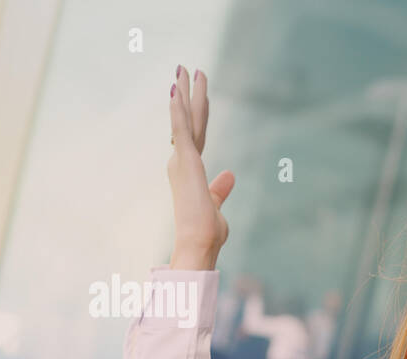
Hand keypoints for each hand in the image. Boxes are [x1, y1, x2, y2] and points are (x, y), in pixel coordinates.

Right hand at [167, 65, 232, 266]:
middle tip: (189, 69)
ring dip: (183, 92)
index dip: (196, 114)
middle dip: (189, 95)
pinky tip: (177, 89)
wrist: (199, 242)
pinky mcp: (185, 160)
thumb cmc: (206, 231)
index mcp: (189, 171)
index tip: (194, 95)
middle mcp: (181, 162)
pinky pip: (181, 128)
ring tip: (184, 68)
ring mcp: (182, 160)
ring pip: (184, 118)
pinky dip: (178, 109)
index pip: (195, 136)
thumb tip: (229, 175)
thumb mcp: (216, 205)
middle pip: (189, 121)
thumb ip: (220, 189)